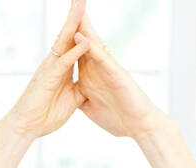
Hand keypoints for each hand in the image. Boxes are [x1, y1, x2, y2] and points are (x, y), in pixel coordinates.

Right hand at [5, 0, 89, 139]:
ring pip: (65, 40)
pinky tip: (86, 40)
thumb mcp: (71, 100)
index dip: (82, 27)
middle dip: (76, 15)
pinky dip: (76, 50)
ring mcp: (51, 68)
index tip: (88, 12)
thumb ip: (80, 88)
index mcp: (62, 68)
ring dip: (74, 22)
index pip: (75, 42)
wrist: (25, 129)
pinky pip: (65, 61)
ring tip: (81, 4)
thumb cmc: (44, 116)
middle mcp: (56, 63)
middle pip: (69, 34)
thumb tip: (89, 85)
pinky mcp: (49, 78)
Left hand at [75, 13, 161, 138]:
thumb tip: (71, 94)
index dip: (67, 38)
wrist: (137, 126)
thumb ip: (80, 95)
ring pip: (93, 45)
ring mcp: (108, 70)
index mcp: (90, 75)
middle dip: (77, 23)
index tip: (57, 25)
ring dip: (84, 28)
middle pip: (84, 41)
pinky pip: (101, 59)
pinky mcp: (115, 75)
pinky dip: (90, 48)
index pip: (76, 52)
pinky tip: (82, 38)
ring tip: (77, 10)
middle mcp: (98, 68)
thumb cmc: (117, 116)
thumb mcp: (89, 105)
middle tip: (73, 3)